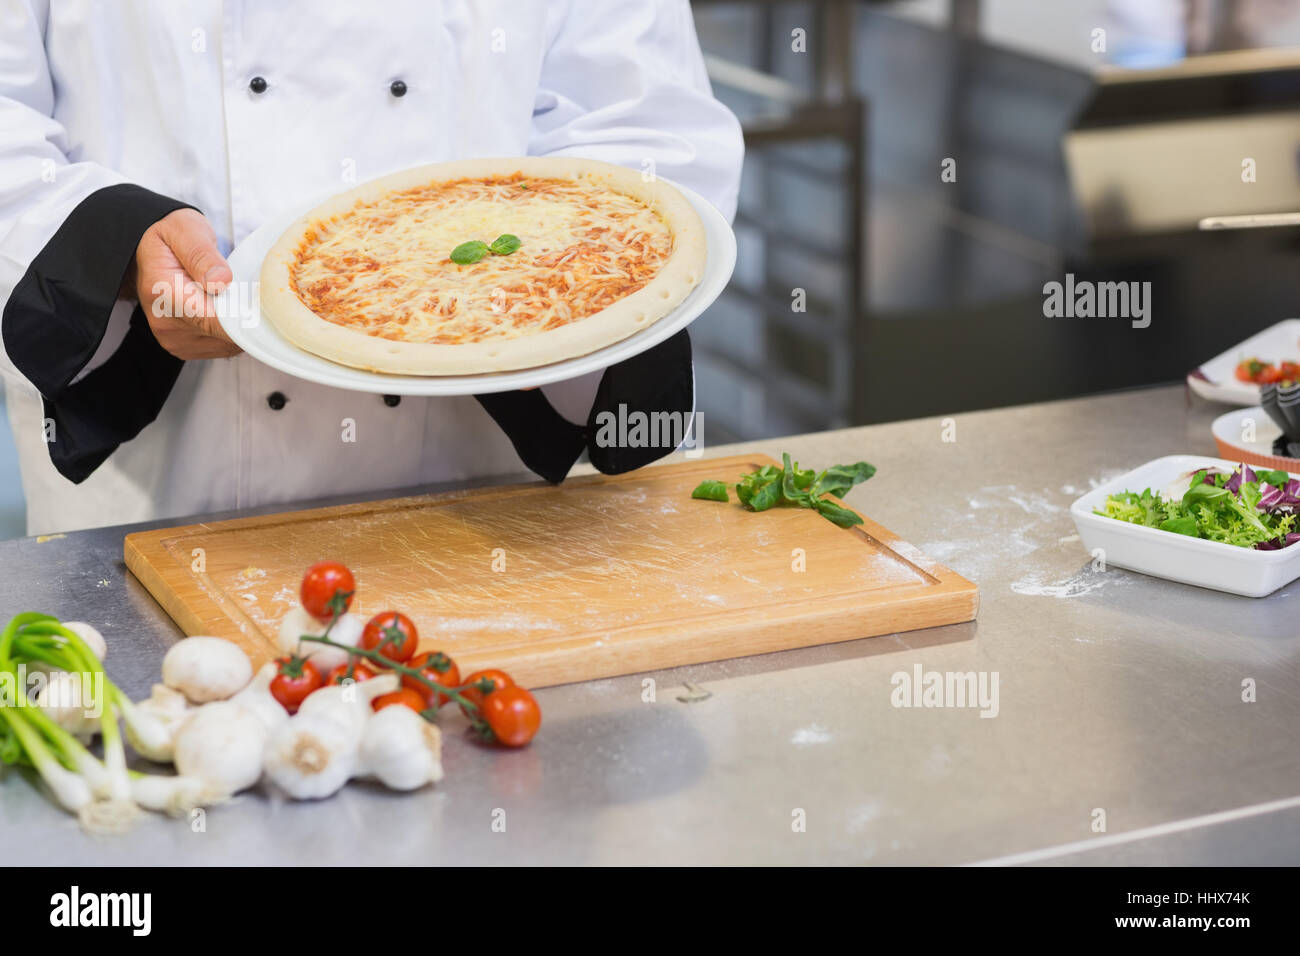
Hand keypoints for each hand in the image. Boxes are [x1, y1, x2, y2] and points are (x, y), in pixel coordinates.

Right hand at [130, 208, 240, 359]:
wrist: (151, 252)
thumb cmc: (172, 237)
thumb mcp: (184, 229)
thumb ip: (202, 254)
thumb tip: (221, 280)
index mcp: (162, 292)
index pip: (213, 320)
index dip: (244, 316)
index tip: (263, 303)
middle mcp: (166, 323)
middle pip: (224, 335)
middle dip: (246, 316)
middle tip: (253, 290)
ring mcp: (175, 339)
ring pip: (228, 344)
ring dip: (241, 324)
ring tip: (235, 296)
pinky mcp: (185, 348)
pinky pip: (223, 347)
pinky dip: (233, 332)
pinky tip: (229, 309)